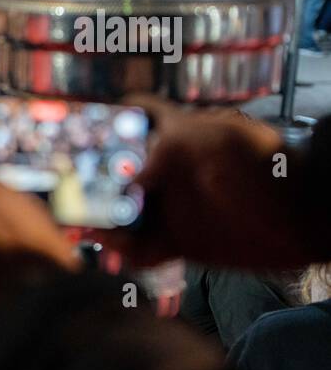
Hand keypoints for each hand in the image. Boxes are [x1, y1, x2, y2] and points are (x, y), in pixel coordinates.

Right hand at [95, 97, 323, 268]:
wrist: (305, 222)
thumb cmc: (267, 172)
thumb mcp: (219, 142)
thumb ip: (170, 148)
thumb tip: (128, 176)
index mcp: (176, 135)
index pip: (133, 118)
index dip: (103, 121)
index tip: (73, 134)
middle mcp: (168, 170)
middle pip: (114, 170)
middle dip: (87, 179)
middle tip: (63, 190)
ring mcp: (172, 206)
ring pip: (119, 212)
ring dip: (98, 220)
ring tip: (81, 225)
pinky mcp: (179, 241)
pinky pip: (139, 248)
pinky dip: (124, 251)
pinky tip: (116, 248)